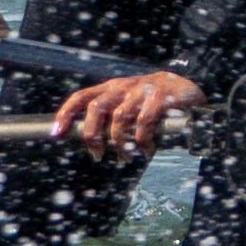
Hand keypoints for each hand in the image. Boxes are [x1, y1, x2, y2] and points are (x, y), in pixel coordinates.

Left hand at [55, 68, 200, 156]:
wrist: (187, 87)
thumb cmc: (153, 100)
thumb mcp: (129, 102)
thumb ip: (112, 115)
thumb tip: (91, 141)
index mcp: (112, 88)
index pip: (82, 97)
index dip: (66, 113)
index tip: (57, 133)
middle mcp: (123, 87)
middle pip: (97, 107)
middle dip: (93, 134)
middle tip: (97, 154)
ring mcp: (141, 90)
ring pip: (120, 118)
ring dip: (119, 142)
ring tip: (124, 158)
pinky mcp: (160, 96)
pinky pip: (144, 121)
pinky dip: (142, 139)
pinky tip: (146, 149)